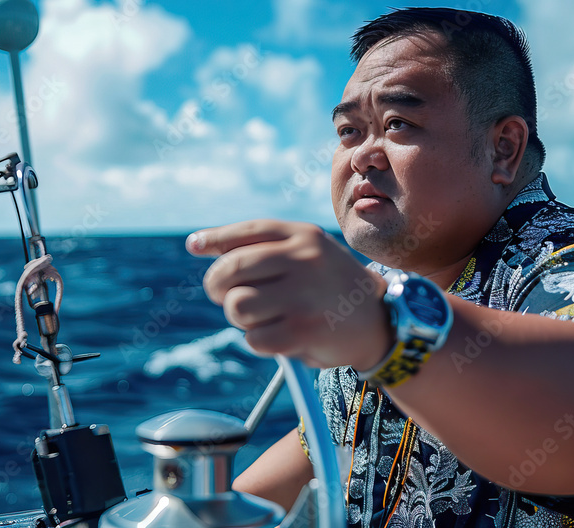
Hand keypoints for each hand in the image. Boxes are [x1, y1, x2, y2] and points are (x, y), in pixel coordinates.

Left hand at [187, 219, 390, 369]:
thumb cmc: (328, 287)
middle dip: (218, 287)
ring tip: (265, 317)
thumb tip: (197, 244)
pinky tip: (281, 336)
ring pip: (236, 306)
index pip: (246, 232)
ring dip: (241, 317)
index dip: (215, 239)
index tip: (195, 246)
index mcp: (303, 236)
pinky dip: (260, 341)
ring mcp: (303, 295)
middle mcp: (304, 259)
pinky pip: (253, 338)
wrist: (378, 323)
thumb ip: (260, 246)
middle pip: (230, 270)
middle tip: (229, 296)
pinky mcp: (302, 331)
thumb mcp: (307, 253)